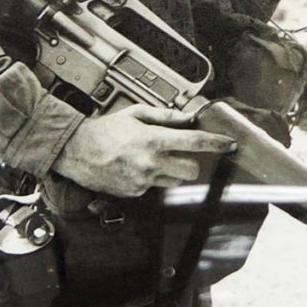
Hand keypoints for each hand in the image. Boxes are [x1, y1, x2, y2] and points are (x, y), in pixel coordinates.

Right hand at [53, 104, 236, 197]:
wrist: (76, 151)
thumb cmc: (105, 130)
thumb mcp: (135, 114)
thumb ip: (164, 116)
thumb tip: (186, 117)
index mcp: (153, 140)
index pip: (194, 143)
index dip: (215, 144)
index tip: (229, 144)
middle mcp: (151, 162)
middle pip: (191, 171)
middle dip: (192, 163)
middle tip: (183, 154)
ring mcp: (143, 180)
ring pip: (174, 181)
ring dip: (173, 172)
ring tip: (156, 160)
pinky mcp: (134, 193)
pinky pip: (154, 187)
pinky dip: (152, 179)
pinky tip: (137, 168)